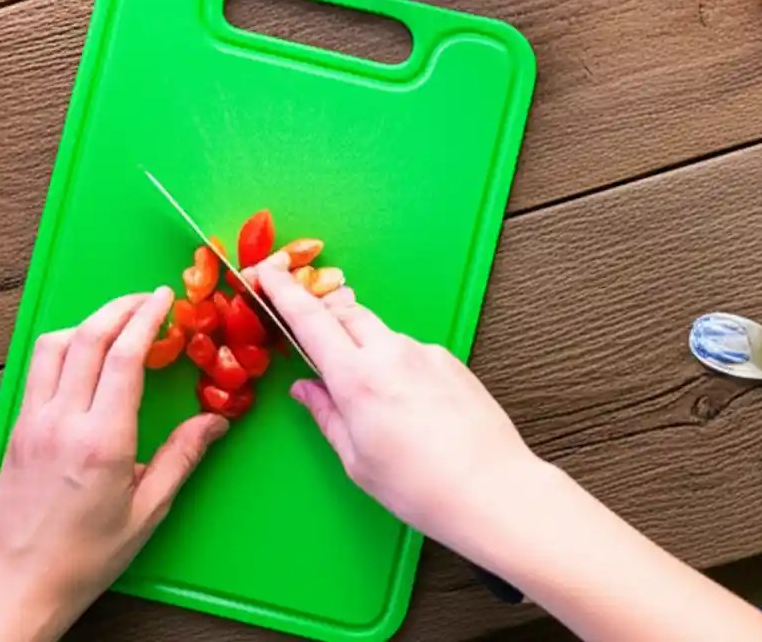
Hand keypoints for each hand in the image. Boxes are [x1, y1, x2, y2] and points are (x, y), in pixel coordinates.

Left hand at [0, 289, 227, 640]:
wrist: (21, 580)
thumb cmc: (86, 555)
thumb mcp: (148, 509)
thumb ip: (182, 457)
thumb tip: (215, 421)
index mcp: (102, 440)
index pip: (124, 357)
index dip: (146, 318)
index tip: (163, 299)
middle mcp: (63, 422)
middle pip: (88, 338)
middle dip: (120, 308)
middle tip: (145, 299)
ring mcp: (33, 422)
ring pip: (54, 345)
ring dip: (88, 322)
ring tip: (115, 322)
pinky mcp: (17, 429)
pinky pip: (37, 369)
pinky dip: (63, 347)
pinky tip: (82, 354)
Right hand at [254, 253, 535, 542]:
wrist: (492, 488)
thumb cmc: (420, 486)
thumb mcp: (357, 459)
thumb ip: (327, 415)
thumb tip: (306, 389)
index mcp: (357, 378)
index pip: (310, 319)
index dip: (284, 292)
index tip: (269, 272)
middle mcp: (392, 353)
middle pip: (346, 313)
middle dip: (323, 316)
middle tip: (311, 336)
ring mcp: (426, 353)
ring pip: (380, 334)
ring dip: (363, 346)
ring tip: (368, 394)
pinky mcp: (450, 361)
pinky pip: (411, 351)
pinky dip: (395, 364)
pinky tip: (406, 403)